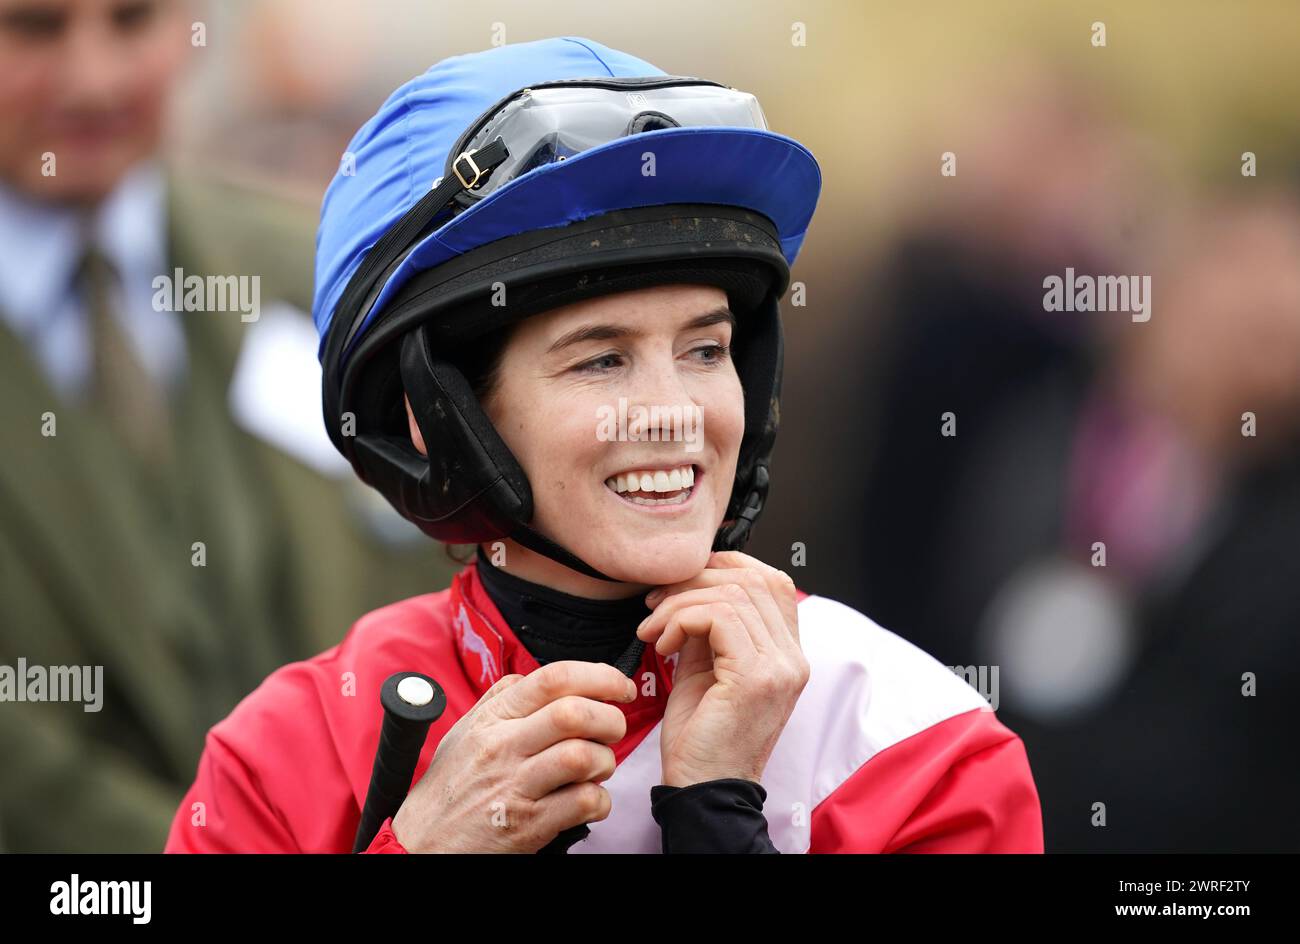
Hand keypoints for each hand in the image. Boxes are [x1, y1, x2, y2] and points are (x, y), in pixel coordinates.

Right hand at [391, 661, 636, 851]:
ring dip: (605, 761)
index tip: (620, 686)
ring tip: (597, 768)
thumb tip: (544, 679)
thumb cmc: (449, 787)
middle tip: (612, 730)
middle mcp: (503, 747)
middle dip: (610, 719)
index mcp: (492, 718)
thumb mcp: (466, 731)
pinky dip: (600, 800)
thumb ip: (502, 699)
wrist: (421, 843)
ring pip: (583, 756)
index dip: (599, 676)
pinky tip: (589, 800)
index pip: (553, 678)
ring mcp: (515, 787)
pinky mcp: (528, 826)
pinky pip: (584, 802)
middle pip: (575, 714)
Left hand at [636, 551, 808, 787]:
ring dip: (678, 604)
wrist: (703, 791)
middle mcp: (792, 659)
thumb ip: (708, 628)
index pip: (771, 581)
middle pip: (751, 579)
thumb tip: (688, 589)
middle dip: (693, 581)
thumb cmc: (701, 740)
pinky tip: (662, 645)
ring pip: (730, 594)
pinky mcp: (756, 678)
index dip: (725, 566)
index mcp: (786, 655)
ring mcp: (779, 667)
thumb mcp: (704, 669)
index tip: (682, 581)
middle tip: (655, 602)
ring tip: (653, 630)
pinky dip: (681, 620)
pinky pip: (717, 618)